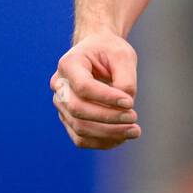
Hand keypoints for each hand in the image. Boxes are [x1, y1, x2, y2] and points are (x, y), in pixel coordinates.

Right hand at [51, 30, 139, 149]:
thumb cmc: (110, 51)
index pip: (83, 87)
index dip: (106, 98)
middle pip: (79, 109)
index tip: (130, 102)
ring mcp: (61, 104)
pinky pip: (81, 138)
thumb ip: (125, 80)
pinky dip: (102, 142)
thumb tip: (125, 107)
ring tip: (134, 131)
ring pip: (79, 127)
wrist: (98, 52)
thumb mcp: (123, 56)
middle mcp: (59, 85)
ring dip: (108, 134)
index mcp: (68, 64)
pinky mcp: (68, 118)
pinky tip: (122, 137)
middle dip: (109, 118)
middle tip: (134, 118)